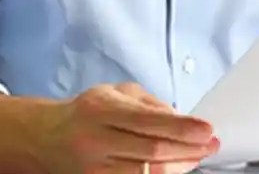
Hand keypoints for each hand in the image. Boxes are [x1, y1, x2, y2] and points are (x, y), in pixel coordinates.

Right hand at [37, 82, 220, 173]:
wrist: (47, 139)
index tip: (207, 129)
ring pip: (146, 173)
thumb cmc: (88, 112)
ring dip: (179, 166)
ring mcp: (95, 167)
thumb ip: (148, 103)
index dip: (182, 127)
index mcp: (101, 109)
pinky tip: (176, 168)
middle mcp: (95, 140)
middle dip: (188, 149)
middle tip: (211, 145)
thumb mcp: (115, 93)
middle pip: (151, 151)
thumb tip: (181, 118)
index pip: (147, 121)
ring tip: (198, 157)